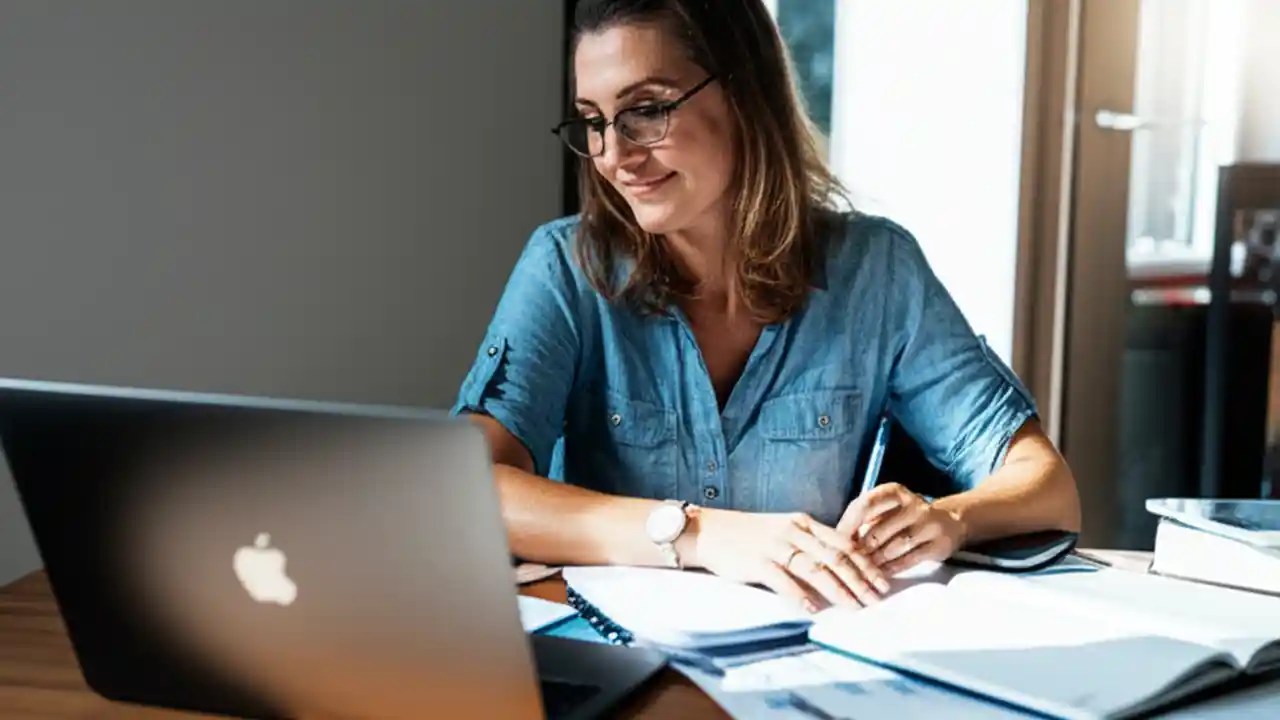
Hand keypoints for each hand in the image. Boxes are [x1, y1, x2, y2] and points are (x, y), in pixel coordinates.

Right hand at [685, 508, 888, 610]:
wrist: (711, 531)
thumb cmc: (750, 535)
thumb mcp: (785, 531)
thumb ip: (811, 545)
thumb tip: (841, 569)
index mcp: (805, 523)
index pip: (845, 543)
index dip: (867, 564)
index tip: (883, 583)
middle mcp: (794, 532)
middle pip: (836, 557)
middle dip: (860, 580)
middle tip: (877, 599)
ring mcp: (776, 546)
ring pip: (816, 569)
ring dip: (839, 591)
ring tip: (855, 608)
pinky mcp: (758, 562)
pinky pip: (784, 580)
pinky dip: (800, 596)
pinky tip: (813, 610)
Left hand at [836, 483, 966, 575]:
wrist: (951, 522)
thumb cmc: (906, 517)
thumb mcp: (887, 509)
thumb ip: (865, 518)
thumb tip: (838, 537)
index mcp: (895, 492)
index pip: (866, 504)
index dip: (849, 523)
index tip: (836, 539)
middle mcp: (914, 505)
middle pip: (878, 530)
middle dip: (860, 549)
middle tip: (845, 563)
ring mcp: (929, 524)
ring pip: (894, 547)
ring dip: (874, 562)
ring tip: (860, 572)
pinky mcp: (938, 545)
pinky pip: (910, 560)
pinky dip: (892, 569)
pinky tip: (880, 576)